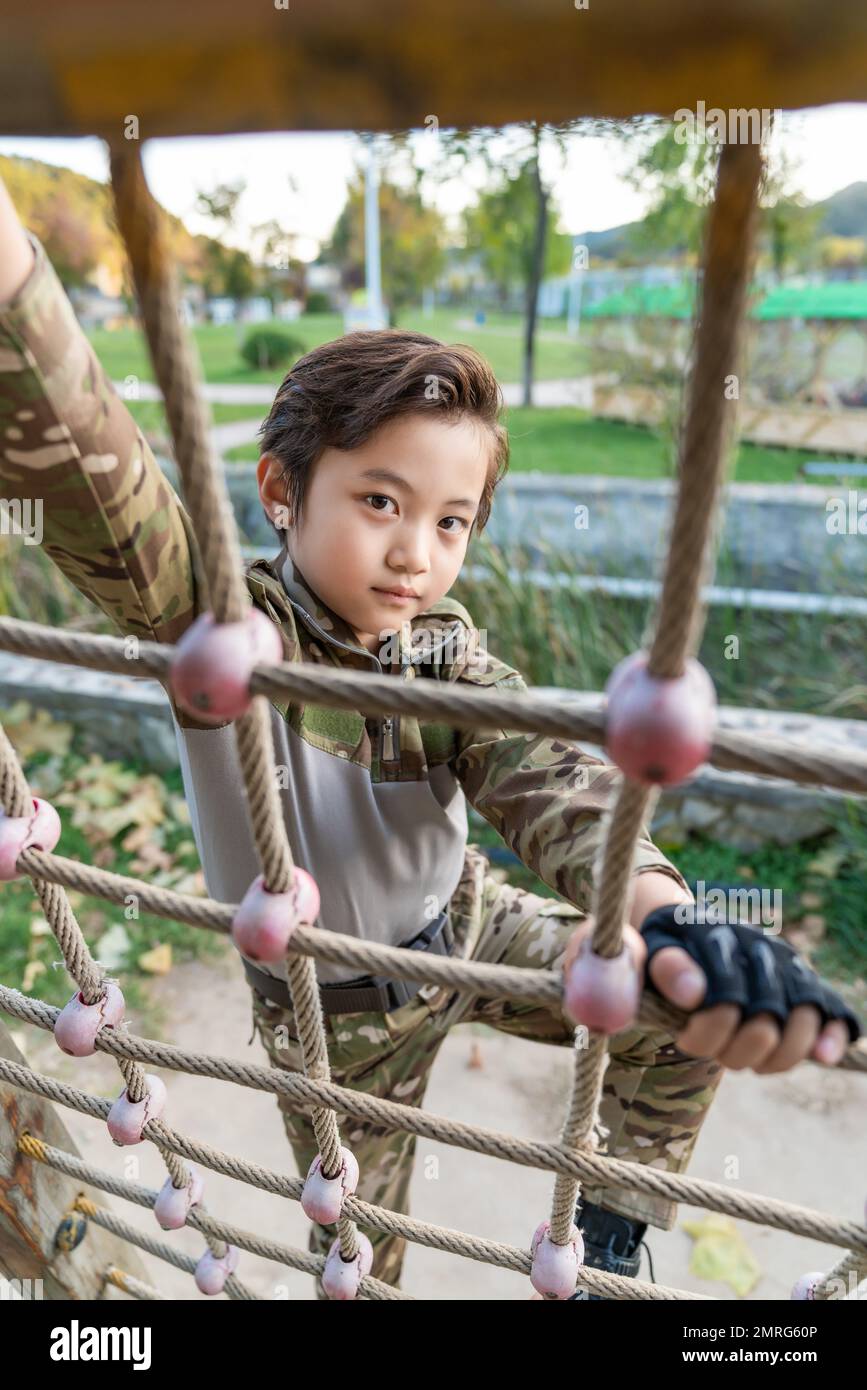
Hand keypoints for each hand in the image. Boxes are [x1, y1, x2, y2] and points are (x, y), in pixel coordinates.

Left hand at [561, 915, 852, 1072]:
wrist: (682, 929)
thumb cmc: (656, 947)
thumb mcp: (640, 950)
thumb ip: (657, 966)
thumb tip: (693, 995)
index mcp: (714, 934)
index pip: (725, 994)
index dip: (707, 1030)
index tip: (684, 1041)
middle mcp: (757, 945)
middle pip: (764, 1014)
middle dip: (735, 1048)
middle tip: (711, 1053)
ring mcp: (785, 963)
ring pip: (803, 1016)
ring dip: (776, 1055)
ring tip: (746, 1062)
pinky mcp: (804, 982)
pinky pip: (832, 1009)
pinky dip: (832, 1035)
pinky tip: (824, 1057)